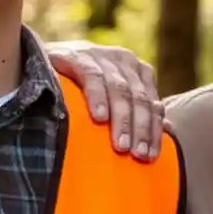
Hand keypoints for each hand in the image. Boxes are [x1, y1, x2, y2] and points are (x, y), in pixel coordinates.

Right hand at [45, 40, 163, 160]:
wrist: (42, 60)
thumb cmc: (81, 87)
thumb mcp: (112, 97)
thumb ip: (138, 110)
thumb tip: (170, 129)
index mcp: (137, 71)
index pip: (152, 103)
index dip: (154, 131)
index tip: (150, 157)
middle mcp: (123, 61)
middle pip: (139, 98)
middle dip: (141, 128)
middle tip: (138, 155)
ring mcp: (101, 56)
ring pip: (120, 90)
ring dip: (122, 119)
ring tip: (121, 145)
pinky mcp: (78, 56)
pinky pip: (92, 78)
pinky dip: (98, 98)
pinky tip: (99, 118)